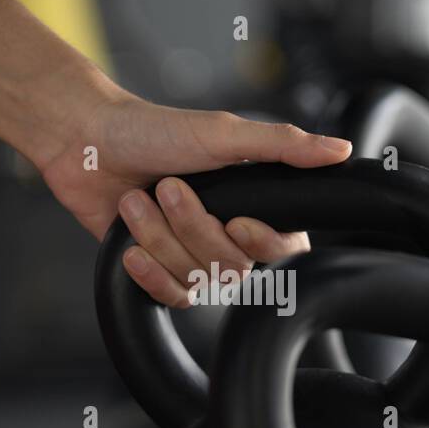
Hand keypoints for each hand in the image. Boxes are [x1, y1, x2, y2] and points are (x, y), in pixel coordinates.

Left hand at [39, 81, 351, 305]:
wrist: (88, 142)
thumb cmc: (154, 129)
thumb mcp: (224, 133)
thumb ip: (284, 146)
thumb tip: (341, 151)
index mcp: (255, 201)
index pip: (285, 248)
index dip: (260, 242)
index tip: (234, 218)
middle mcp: (228, 233)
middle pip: (234, 267)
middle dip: (191, 226)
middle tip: (166, 187)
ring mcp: (193, 255)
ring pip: (197, 279)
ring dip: (159, 237)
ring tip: (137, 200)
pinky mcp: (159, 272)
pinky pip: (172, 297)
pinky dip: (149, 273)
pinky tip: (131, 248)